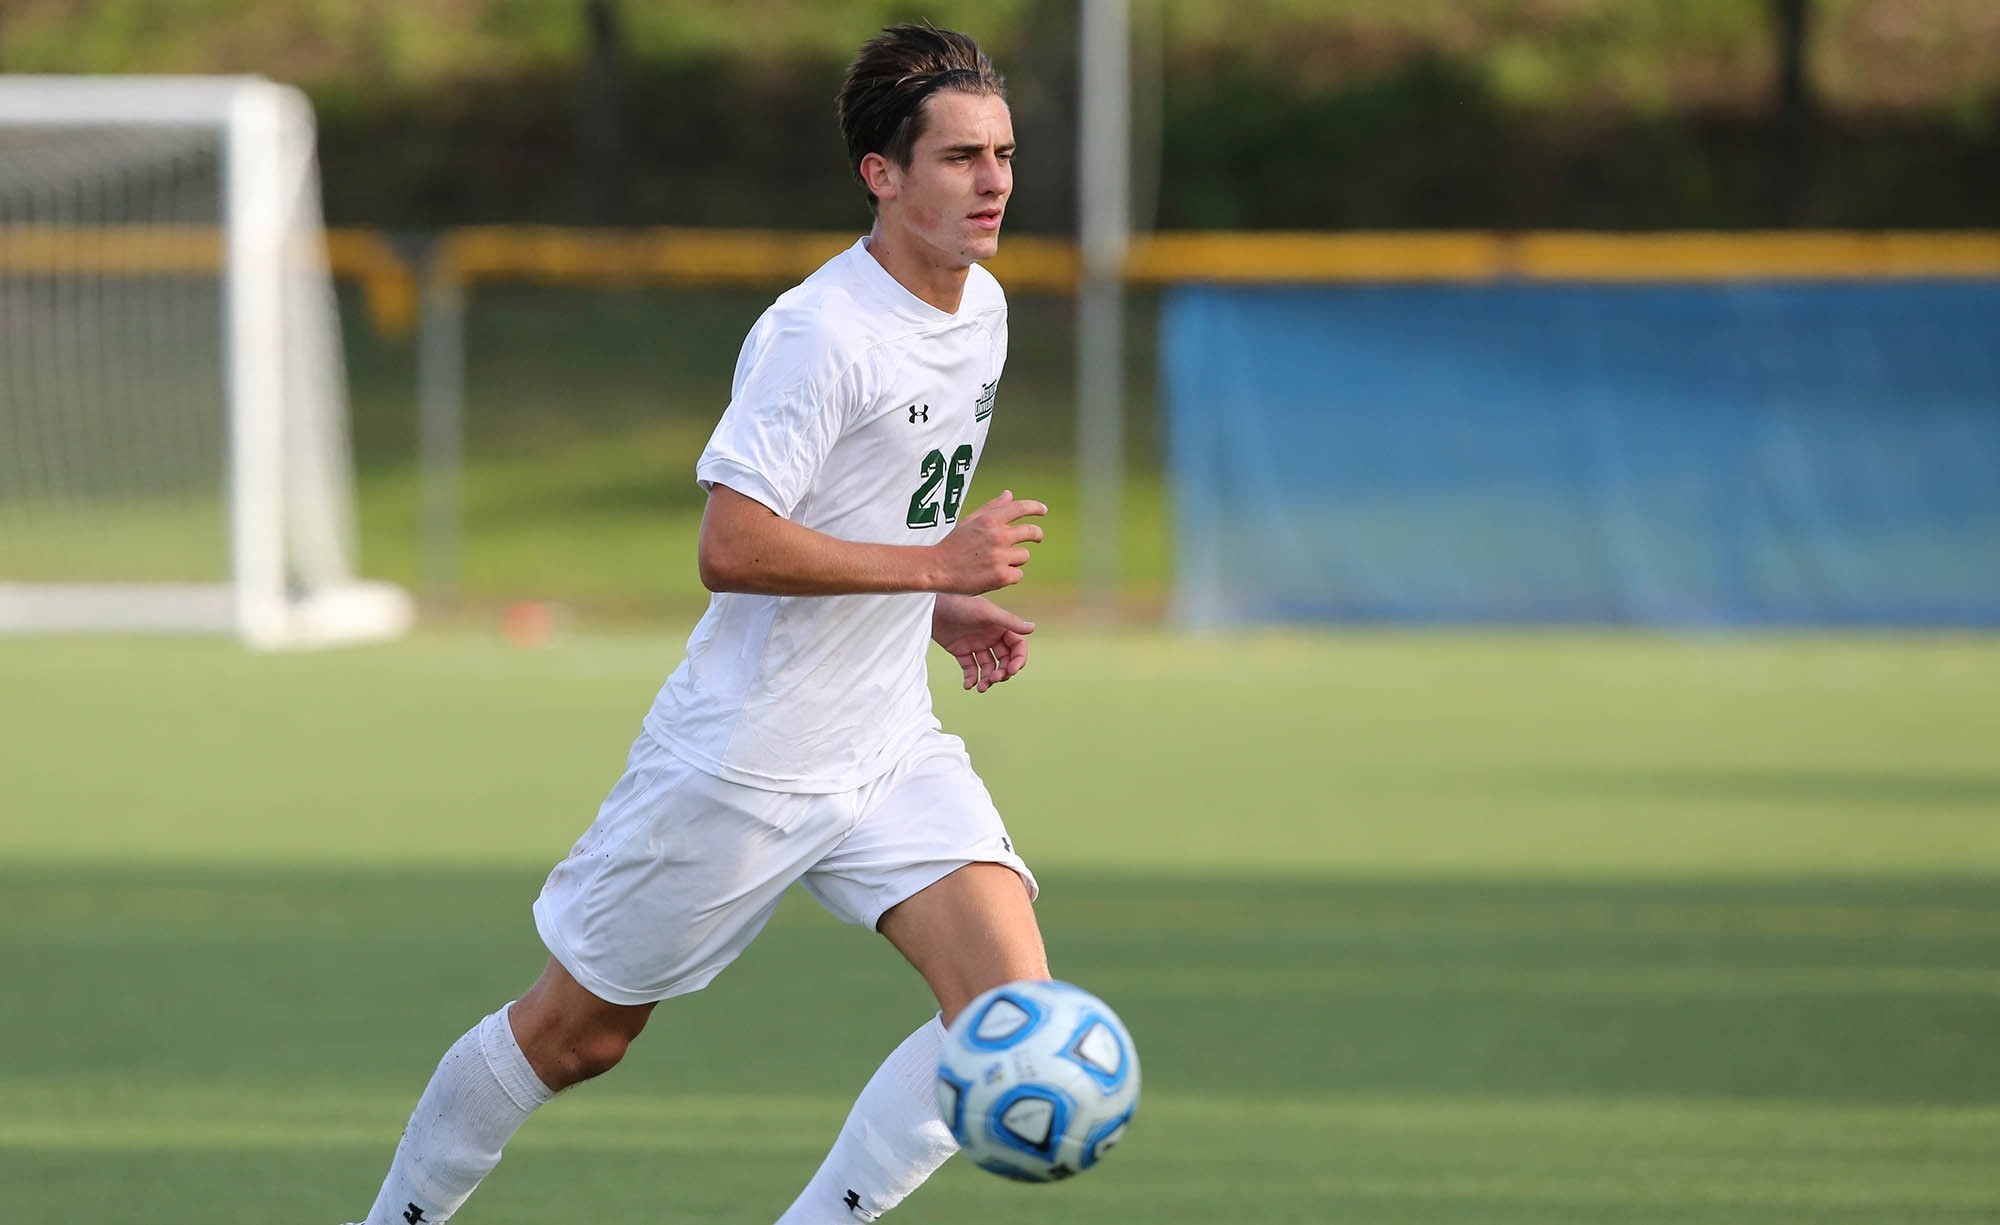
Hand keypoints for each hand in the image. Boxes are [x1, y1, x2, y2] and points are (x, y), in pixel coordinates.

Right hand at [931, 490, 1046, 594]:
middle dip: (1037, 535)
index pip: (1021, 508)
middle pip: (1031, 532)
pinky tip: (994, 574)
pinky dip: (1010, 576)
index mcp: (990, 520)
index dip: (1035, 507)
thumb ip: (991, 508)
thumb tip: (1009, 494)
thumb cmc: (953, 544)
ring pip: (1024, 556)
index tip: (1043, 510)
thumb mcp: (970, 521)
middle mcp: (998, 536)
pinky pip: (1018, 574)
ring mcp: (1000, 557)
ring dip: (1015, 559)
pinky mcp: (1001, 576)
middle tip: (1037, 537)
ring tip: (997, 562)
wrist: (936, 568)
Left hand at [932, 594, 1034, 691]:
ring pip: (988, 667)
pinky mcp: (961, 651)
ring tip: (981, 687)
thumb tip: (1033, 628)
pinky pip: (970, 669)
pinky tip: (968, 685)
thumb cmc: (960, 603)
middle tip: (993, 680)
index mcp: (1001, 627)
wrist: (931, 606)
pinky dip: (971, 678)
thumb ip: (1009, 622)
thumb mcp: (986, 612)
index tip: (1011, 671)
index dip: (1017, 660)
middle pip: (1004, 661)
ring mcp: (976, 645)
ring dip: (987, 679)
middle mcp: (991, 637)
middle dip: (1002, 673)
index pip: (1017, 648)